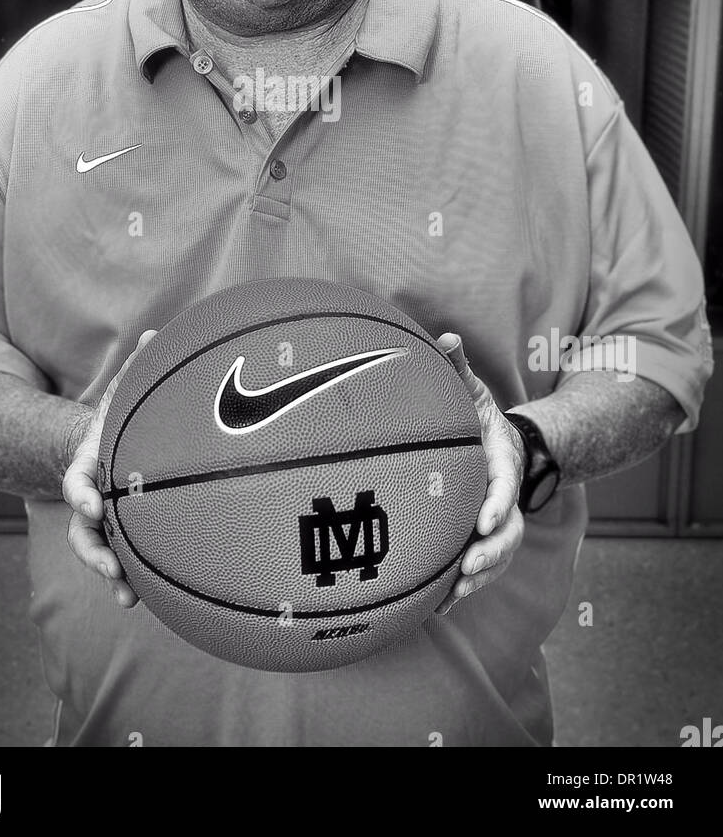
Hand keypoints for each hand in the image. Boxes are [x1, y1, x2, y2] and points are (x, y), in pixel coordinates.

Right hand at [62, 330, 156, 607]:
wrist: (111, 447)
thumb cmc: (122, 419)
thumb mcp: (125, 392)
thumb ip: (138, 366)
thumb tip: (156, 331)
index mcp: (88, 464)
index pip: (76, 480)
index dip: (80, 492)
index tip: (90, 502)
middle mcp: (89, 496)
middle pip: (82, 528)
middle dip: (93, 548)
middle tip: (110, 565)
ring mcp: (102, 520)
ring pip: (97, 551)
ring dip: (110, 573)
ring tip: (127, 597)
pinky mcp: (120, 534)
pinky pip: (120, 560)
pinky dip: (128, 580)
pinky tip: (142, 600)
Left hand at [435, 332, 525, 614]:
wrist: (499, 443)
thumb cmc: (478, 416)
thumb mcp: (472, 390)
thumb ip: (459, 367)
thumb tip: (446, 336)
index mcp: (503, 464)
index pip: (506, 487)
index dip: (499, 504)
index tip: (485, 520)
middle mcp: (504, 499)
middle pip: (508, 534)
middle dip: (492, 554)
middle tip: (469, 568)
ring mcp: (496, 524)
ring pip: (497, 559)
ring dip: (478, 580)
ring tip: (452, 597)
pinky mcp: (482, 541)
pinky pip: (479, 570)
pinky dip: (462, 590)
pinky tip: (437, 609)